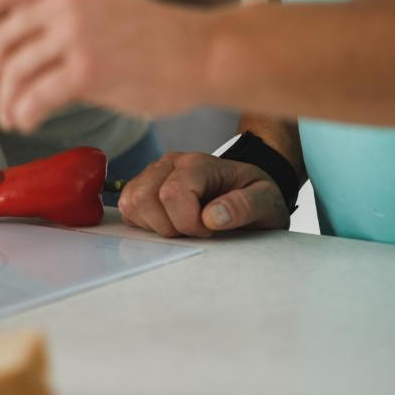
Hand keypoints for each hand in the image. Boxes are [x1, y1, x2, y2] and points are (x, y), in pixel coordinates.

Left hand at [0, 0, 210, 132]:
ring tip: (8, 114)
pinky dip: (23, 113)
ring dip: (3, 99)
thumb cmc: (152, 36)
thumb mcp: (101, 5)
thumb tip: (11, 45)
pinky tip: (26, 122)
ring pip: (14, 71)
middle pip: (1, 38)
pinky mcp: (87, 70)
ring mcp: (76, 35)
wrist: (198, 52)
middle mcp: (65, 2)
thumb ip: (58, 16)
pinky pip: (35, 96)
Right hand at [118, 151, 290, 238]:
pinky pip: (127, 209)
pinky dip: (144, 225)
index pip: (172, 193)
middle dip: (169, 227)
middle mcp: (170, 163)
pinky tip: (169, 225)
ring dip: (155, 226)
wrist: (247, 189)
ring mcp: (153, 174)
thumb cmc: (255, 194)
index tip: (210, 230)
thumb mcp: (267, 200)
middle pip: (144, 198)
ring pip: (131, 203)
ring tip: (182, 227)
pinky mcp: (143, 189)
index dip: (188, 222)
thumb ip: (245, 206)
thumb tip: (212, 216)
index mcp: (198, 163)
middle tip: (196, 231)